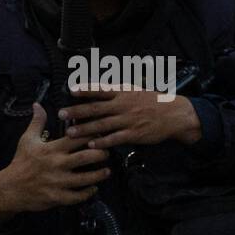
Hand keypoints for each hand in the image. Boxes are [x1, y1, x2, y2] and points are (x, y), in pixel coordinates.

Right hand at [0, 104, 109, 219]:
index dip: (92, 135)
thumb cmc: (20, 162)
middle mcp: (58, 164)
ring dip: (100, 174)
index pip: (78, 138)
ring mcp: (59, 182)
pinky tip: (94, 188)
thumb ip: (37, 122)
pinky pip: (78, 196)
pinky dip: (88, 193)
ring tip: (107, 171)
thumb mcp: (27, 140)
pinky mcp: (58, 197)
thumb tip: (38, 104)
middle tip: (107, 153)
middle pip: (87, 157)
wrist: (10, 188)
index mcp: (52, 149)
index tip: (100, 134)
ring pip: (86, 178)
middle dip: (101, 154)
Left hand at [59, 89, 201, 149]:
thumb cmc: (153, 101)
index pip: (100, 89)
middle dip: (76, 111)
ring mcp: (128, 120)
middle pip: (96, 108)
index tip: (70, 90)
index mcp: (123, 92)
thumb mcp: (135, 90)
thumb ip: (117, 91)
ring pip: (102, 125)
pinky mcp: (134, 134)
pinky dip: (102, 141)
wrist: (174, 114)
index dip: (85, 89)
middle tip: (60, 114)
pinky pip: (114, 138)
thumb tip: (99, 90)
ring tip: (69, 132)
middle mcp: (123, 105)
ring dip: (84, 129)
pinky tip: (91, 145)